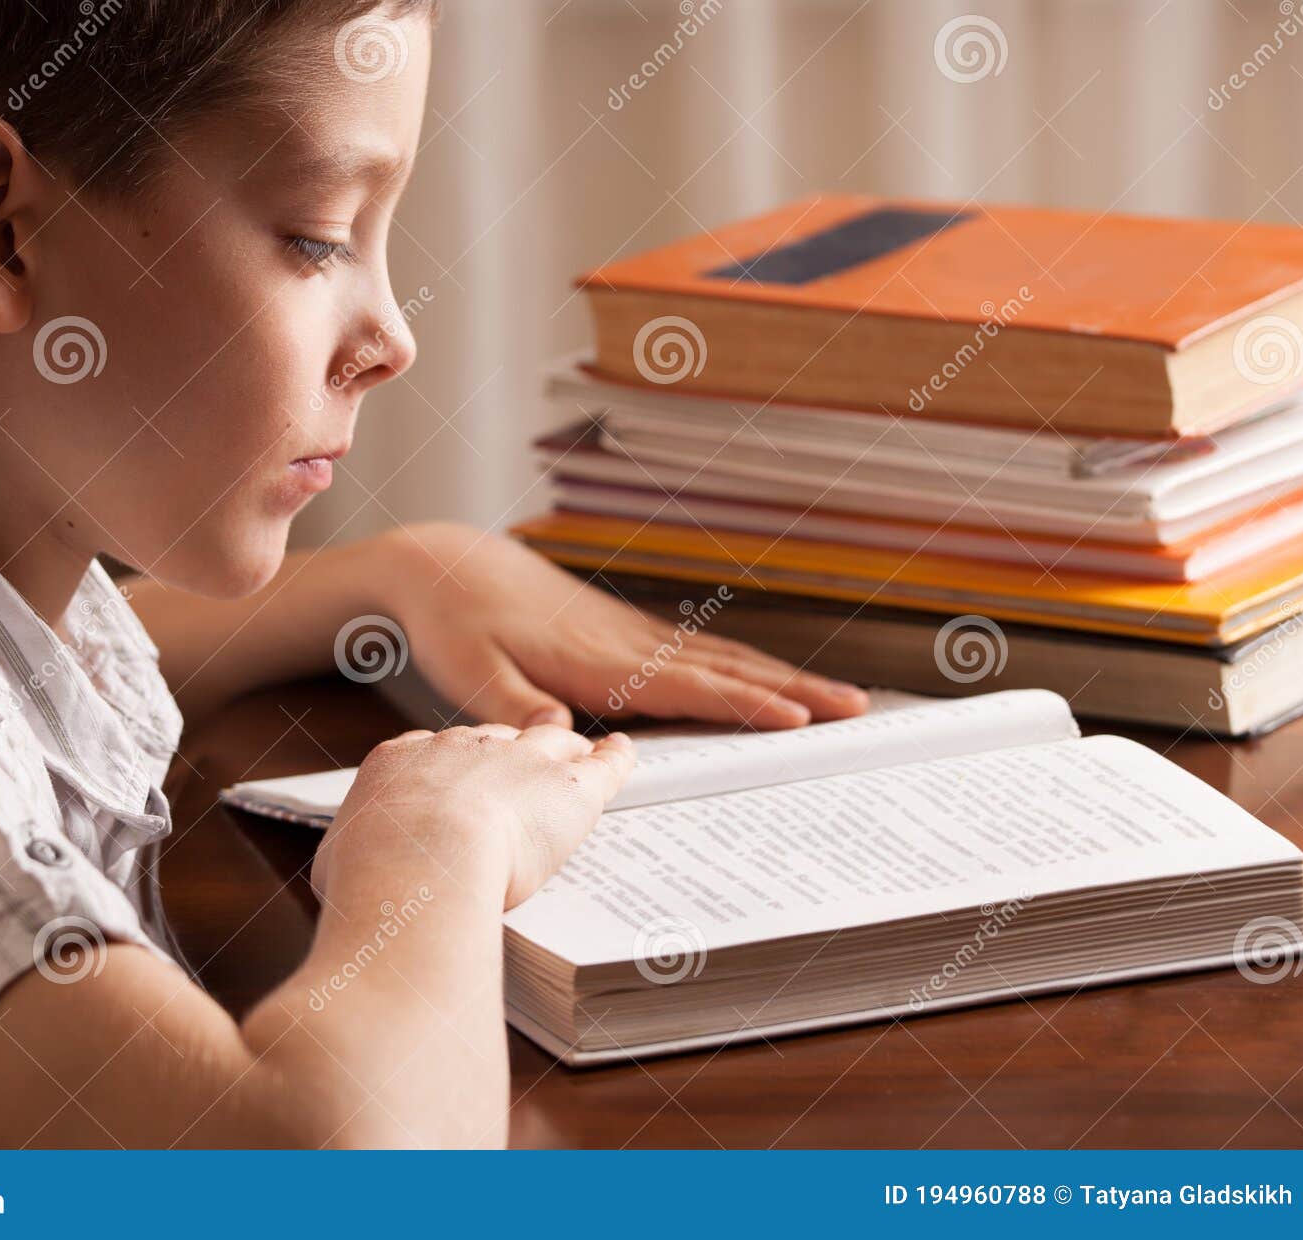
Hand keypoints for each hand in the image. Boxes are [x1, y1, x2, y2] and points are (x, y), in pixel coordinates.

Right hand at [314, 722, 634, 908]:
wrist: (421, 863)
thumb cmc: (371, 872)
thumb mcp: (338, 861)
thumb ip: (351, 853)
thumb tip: (346, 867)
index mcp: (402, 761)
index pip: (432, 751)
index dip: (450, 766)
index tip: (456, 779)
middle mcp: (462, 749)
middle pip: (496, 739)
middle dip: (509, 754)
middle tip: (519, 773)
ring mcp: (520, 761)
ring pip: (550, 741)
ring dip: (564, 747)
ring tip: (581, 750)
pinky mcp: (570, 789)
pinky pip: (601, 763)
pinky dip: (615, 757)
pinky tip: (623, 752)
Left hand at [375, 522, 866, 730]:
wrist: (446, 564)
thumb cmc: (457, 622)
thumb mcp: (470, 673)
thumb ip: (515, 710)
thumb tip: (564, 739)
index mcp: (595, 660)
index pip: (685, 686)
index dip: (744, 704)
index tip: (798, 720)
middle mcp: (626, 643)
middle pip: (726, 668)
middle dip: (794, 691)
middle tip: (856, 711)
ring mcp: (630, 633)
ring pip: (723, 656)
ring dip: (783, 677)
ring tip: (839, 697)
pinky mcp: (623, 630)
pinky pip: (700, 650)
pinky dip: (746, 665)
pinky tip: (769, 678)